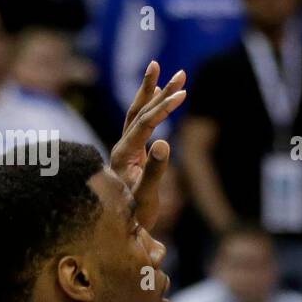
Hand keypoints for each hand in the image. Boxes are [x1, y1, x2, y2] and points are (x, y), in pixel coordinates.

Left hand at [112, 61, 185, 229]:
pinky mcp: (131, 154)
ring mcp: (126, 149)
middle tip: (181, 73)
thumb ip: (155, 170)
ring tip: (168, 72)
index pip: (144, 122)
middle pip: (140, 110)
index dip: (163, 106)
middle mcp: (122, 147)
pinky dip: (152, 108)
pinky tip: (161, 100)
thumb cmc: (134, 216)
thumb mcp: (147, 196)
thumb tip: (164, 142)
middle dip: (160, 90)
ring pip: (139, 113)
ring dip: (154, 93)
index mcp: (124, 154)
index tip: (183, 94)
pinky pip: (141, 124)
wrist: (118, 229)